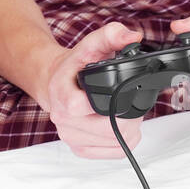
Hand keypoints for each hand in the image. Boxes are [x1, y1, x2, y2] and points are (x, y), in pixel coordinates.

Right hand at [41, 21, 145, 158]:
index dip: (106, 103)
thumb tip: (132, 37)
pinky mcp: (79, 149)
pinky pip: (112, 153)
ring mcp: (70, 136)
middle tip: (133, 102)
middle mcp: (62, 118)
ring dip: (130, 129)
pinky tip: (121, 126)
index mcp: (61, 92)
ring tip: (126, 112)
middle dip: (129, 116)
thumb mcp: (91, 45)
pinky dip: (124, 142)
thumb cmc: (75, 66)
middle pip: (107, 129)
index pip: (79, 106)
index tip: (118, 94)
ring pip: (114, 143)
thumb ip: (111, 35)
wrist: (56, 82)